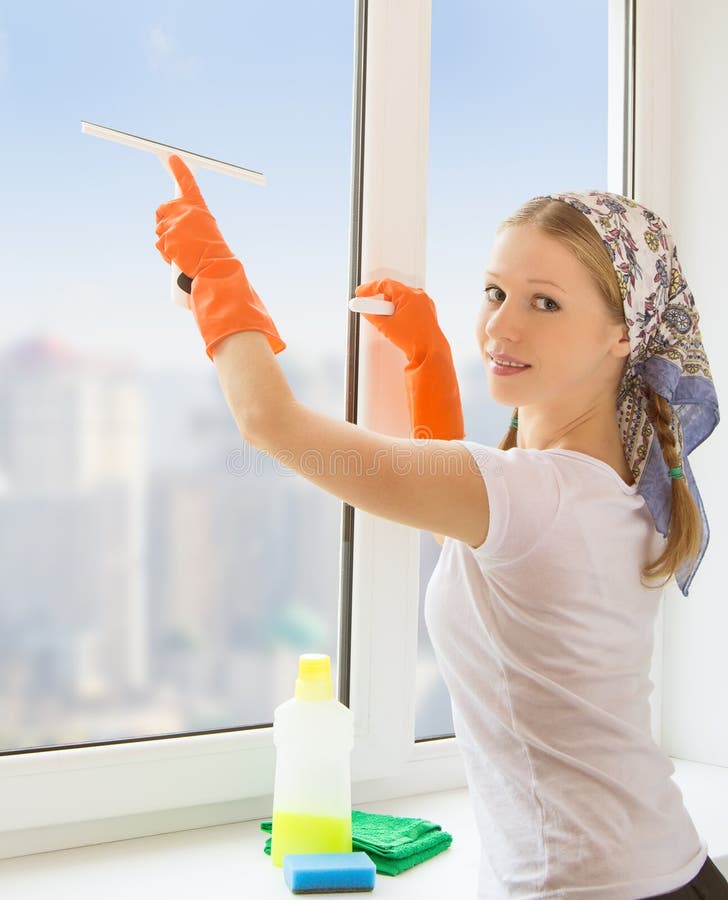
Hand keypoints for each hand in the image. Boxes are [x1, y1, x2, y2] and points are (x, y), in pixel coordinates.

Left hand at [155, 155, 284, 358]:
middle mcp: (185, 211)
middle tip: (178, 237)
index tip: (172, 157)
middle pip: (162, 210)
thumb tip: (174, 225)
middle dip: (165, 222)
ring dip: (166, 241)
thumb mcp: (207, 232)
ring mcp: (174, 224)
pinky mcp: (166, 238)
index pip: (187, 183)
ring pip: (159, 229)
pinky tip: (179, 259)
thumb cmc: (216, 254)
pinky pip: (159, 244)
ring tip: (184, 252)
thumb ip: (192, 224)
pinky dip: (166, 253)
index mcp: (198, 207)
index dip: (179, 169)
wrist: (215, 268)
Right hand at [355, 279, 463, 439]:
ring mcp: (426, 313)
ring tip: (372, 315)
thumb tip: (363, 305)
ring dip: (386, 307)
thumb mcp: (388, 326)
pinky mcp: (426, 327)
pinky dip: (394, 317)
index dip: (370, 289)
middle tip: (363, 302)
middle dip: (379, 296)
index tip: (358, 295)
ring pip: (400, 303)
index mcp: (413, 297)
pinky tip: (388, 326)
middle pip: (394, 292)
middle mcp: (421, 301)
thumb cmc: (415, 345)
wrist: (436, 366)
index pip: (387, 285)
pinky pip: (406, 314)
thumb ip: (374, 313)